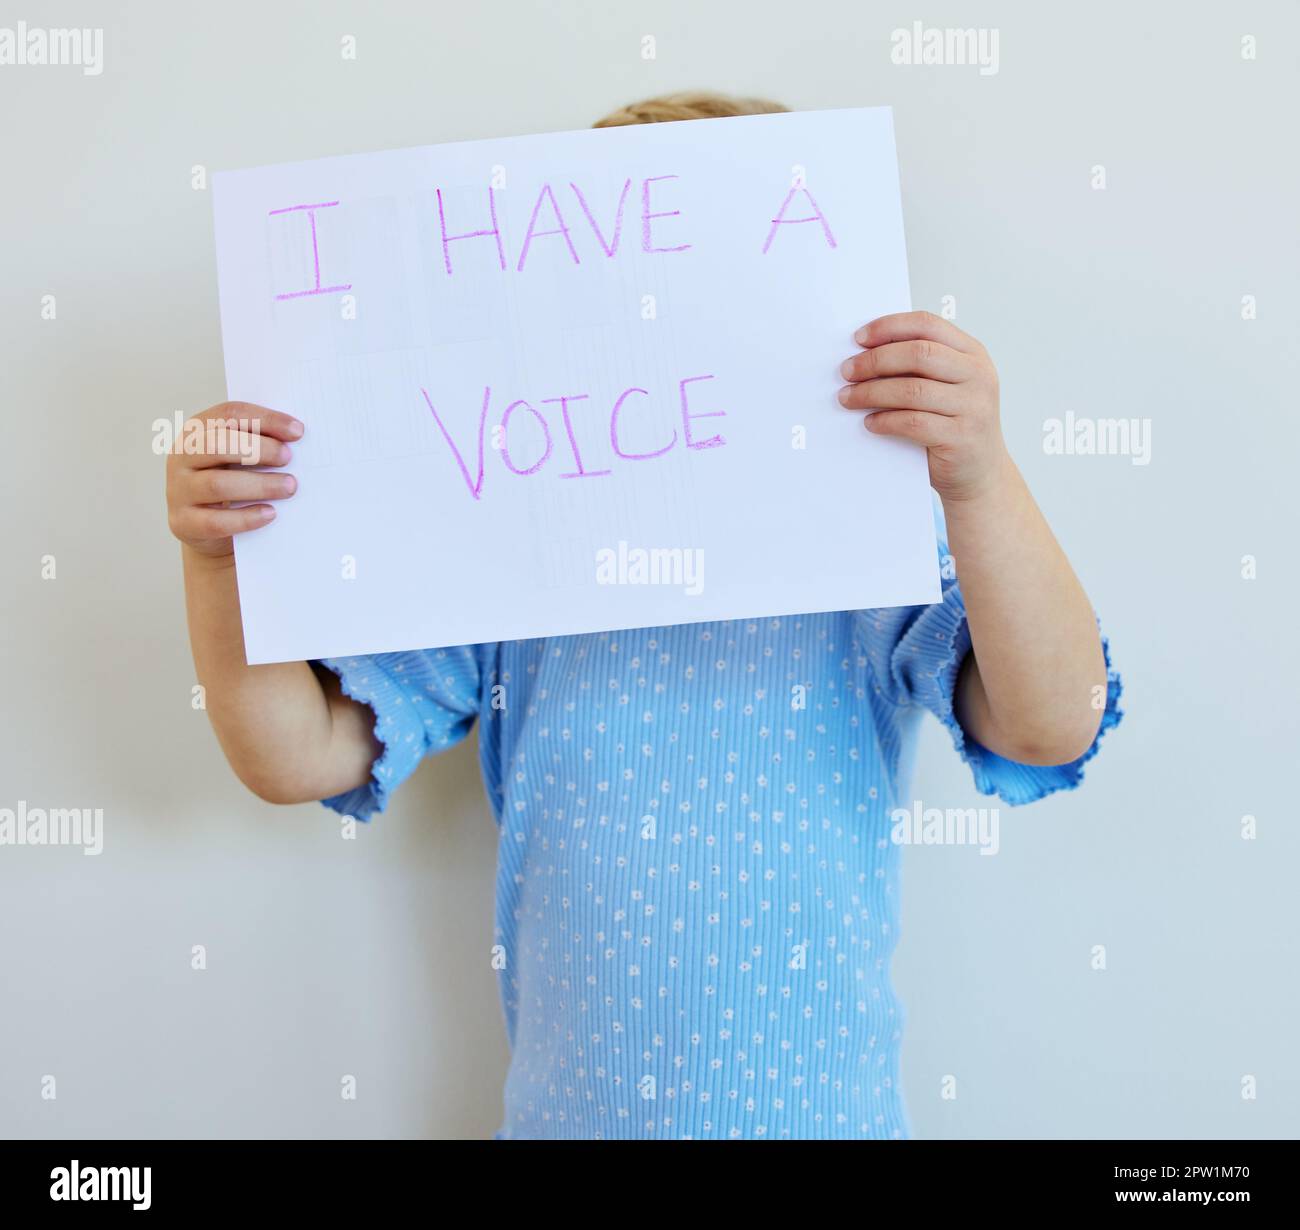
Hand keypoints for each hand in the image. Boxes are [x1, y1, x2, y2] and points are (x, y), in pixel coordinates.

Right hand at [165, 402, 301, 558]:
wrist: (208, 529)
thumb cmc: (232, 482)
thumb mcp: (239, 457)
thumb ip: (258, 443)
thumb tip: (296, 437)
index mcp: (196, 431)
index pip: (228, 414)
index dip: (265, 419)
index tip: (297, 431)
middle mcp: (181, 457)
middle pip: (216, 445)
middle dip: (259, 449)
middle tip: (288, 458)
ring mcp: (178, 490)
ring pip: (217, 484)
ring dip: (259, 484)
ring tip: (289, 486)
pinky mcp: (184, 522)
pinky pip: (215, 521)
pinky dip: (246, 518)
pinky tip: (270, 513)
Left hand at [838, 311, 1008, 502]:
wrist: (979, 473)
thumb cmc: (953, 425)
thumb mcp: (946, 386)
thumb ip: (920, 366)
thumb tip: (864, 353)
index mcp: (972, 354)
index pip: (928, 325)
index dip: (890, 327)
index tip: (859, 338)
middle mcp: (978, 376)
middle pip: (918, 354)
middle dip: (875, 361)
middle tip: (846, 371)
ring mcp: (973, 407)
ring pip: (913, 390)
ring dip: (872, 392)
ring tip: (848, 398)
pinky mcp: (960, 437)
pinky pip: (913, 423)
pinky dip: (885, 421)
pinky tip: (869, 422)